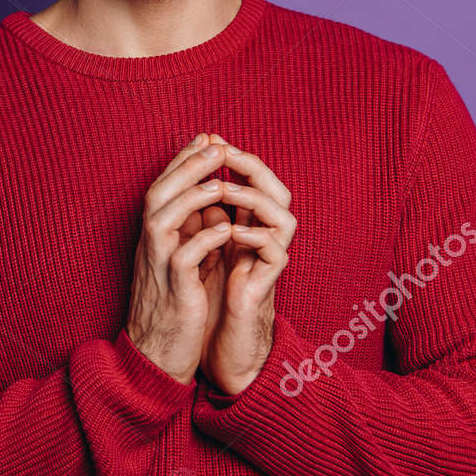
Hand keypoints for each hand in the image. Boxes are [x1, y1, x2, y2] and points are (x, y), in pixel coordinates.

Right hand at [125, 135, 236, 383]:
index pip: (164, 189)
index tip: (206, 138)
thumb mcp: (183, 265)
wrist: (156, 356)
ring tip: (220, 177)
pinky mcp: (173, 293)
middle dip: (186, 166)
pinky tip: (225, 227)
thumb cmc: (174, 309)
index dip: (183, 162)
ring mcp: (159, 268)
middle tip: (214, 144)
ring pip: (164, 219)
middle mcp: (151, 248)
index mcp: (154, 239)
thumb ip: (193, 235)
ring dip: (192, 195)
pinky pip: (183, 259)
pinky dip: (203, 239)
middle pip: (159, 195)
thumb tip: (212, 206)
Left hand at [200, 144, 294, 395]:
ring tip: (225, 188)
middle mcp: (267, 235)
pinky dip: (254, 237)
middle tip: (224, 152)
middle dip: (251, 167)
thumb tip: (193, 171)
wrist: (222, 336)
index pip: (252, 179)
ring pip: (282, 216)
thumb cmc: (212, 288)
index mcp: (251, 222)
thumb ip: (206, 210)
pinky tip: (231, 230)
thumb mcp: (204, 241)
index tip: (208, 138)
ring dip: (253, 199)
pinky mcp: (270, 281)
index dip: (233, 156)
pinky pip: (274, 251)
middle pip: (276, 188)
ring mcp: (272, 257)